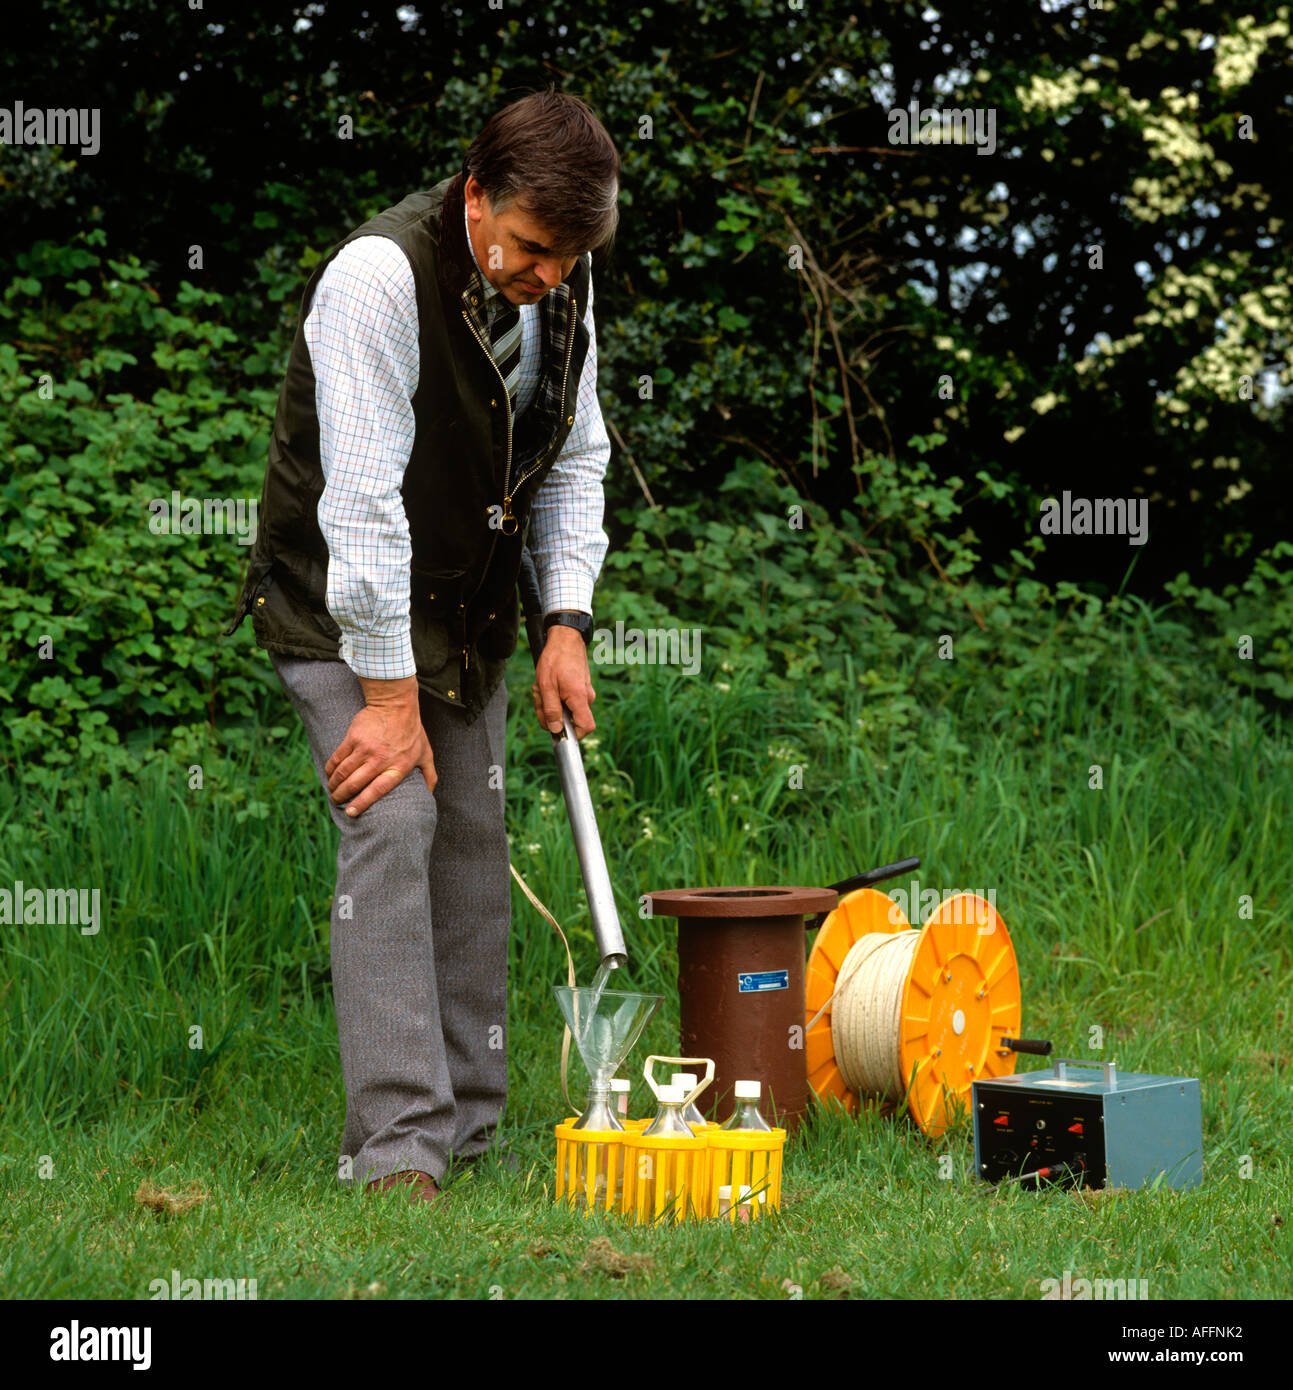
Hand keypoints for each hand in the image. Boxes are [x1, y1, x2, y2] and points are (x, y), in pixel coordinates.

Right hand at [325, 674, 436, 816]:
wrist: (396, 705)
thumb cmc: (412, 732)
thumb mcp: (426, 754)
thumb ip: (429, 775)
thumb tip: (429, 795)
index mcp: (398, 767)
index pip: (377, 790)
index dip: (362, 803)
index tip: (351, 813)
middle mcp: (380, 760)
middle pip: (355, 784)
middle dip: (342, 796)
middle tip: (337, 801)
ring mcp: (365, 748)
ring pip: (343, 773)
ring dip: (334, 785)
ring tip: (332, 791)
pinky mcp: (353, 738)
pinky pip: (337, 758)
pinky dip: (330, 769)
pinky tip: (329, 775)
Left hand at [531, 623, 595, 738]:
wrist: (566, 637)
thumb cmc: (556, 658)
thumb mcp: (546, 685)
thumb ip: (551, 710)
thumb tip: (556, 730)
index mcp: (579, 698)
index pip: (586, 727)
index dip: (573, 734)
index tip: (556, 728)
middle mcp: (587, 697)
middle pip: (570, 719)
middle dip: (550, 713)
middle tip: (538, 697)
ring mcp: (585, 693)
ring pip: (566, 709)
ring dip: (550, 703)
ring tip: (541, 687)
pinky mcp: (581, 688)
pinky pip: (568, 700)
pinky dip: (555, 696)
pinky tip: (547, 684)